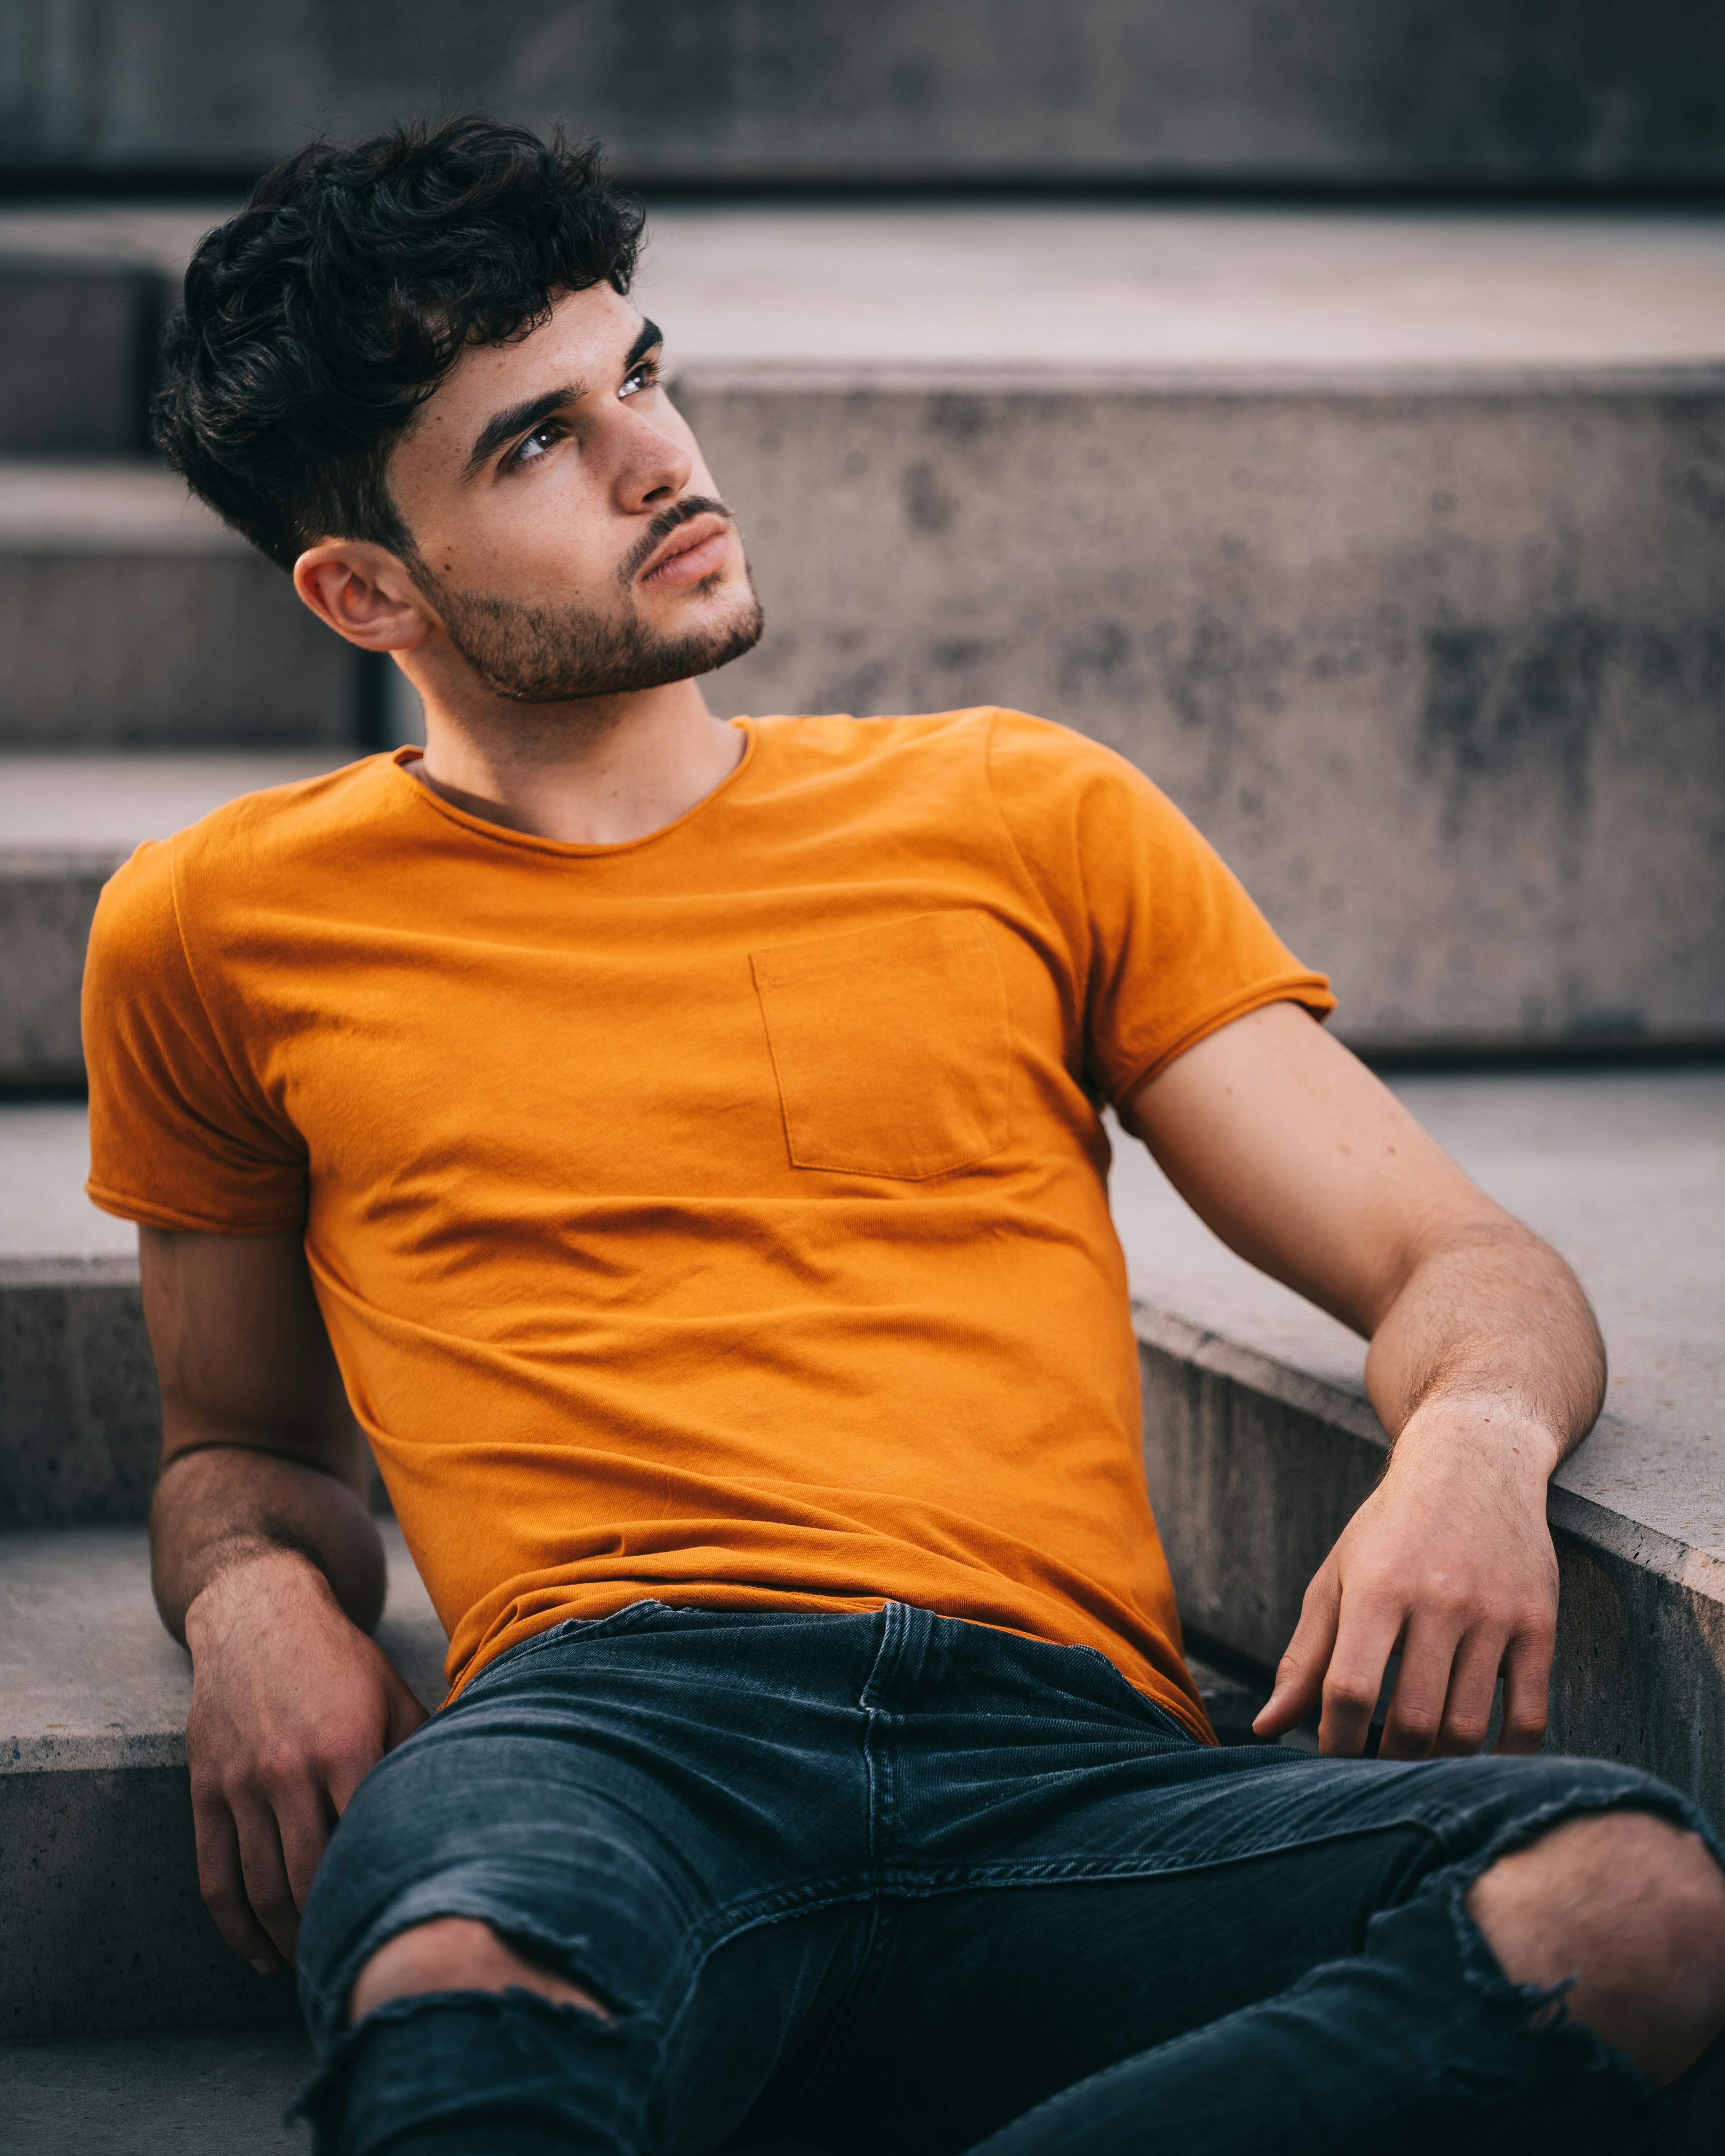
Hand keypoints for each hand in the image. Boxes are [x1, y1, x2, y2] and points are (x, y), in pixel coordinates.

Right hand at [183, 1545, 428, 1970]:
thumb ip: (424, 1748)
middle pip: (309, 1880)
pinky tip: (258, 1954)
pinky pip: (214, 1876)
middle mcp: (289, 1771)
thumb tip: (469, 1799)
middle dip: (330, 1930)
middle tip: (356, 1959)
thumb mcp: (393, 1693)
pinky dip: (234, 1927)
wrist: (258, 1614)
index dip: (382, 1890)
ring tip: (313, 1965)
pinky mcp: (205, 1789)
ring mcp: (241, 1784)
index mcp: (346, 1748)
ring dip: (285, 1939)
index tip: (405, 1926)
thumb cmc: (340, 1659)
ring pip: (260, 1889)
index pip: (366, 1842)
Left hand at [1251, 1403, 1560, 1758]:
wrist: (1474, 1463)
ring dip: (1440, 1763)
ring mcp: (1494, 1613)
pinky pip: (1529, 1716)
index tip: (1332, 1762)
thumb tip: (1267, 1727)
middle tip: (1378, 1773)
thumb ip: (1305, 1656)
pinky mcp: (1540, 1624)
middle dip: (1389, 1762)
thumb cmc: (1389, 1530)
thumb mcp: (1336, 1578)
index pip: (1350, 1690)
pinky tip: (1478, 1760)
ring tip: (1418, 1766)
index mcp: (1377, 1588)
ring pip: (1468, 1726)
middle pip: (1413, 1720)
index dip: (1336, 1741)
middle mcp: (1438, 1600)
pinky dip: (1505, 1755)